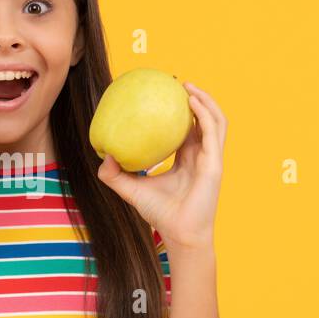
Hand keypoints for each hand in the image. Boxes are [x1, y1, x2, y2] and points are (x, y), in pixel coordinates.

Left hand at [96, 82, 225, 249]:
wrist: (179, 234)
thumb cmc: (160, 214)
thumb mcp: (132, 189)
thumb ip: (114, 175)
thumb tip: (102, 156)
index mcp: (188, 160)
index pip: (188, 129)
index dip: (180, 111)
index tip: (166, 95)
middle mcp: (202, 156)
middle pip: (205, 120)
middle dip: (196, 98)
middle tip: (177, 83)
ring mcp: (211, 159)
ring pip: (216, 121)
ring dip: (205, 100)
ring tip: (188, 86)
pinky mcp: (215, 163)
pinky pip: (212, 132)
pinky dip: (204, 114)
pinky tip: (190, 102)